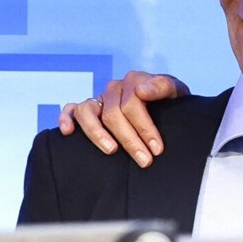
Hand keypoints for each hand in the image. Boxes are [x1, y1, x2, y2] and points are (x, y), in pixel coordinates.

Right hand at [55, 71, 185, 166]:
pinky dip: (66, 118)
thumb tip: (141, 91)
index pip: (133, 103)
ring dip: (97, 133)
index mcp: (135, 81)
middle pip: (114, 113)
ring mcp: (100, 98)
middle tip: (144, 160)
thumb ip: (163, 87)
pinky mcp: (87, 108)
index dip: (144, 127)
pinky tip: (68, 132)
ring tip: (111, 150)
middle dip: (130, 139)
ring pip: (87, 112)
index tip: (156, 149)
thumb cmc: (171, 101)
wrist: (167, 106)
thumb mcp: (177, 92)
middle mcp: (114, 88)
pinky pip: (71, 110)